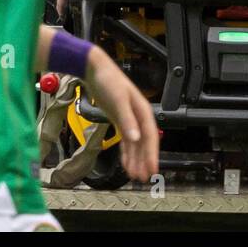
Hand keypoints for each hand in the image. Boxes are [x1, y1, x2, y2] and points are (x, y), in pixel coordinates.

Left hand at [86, 46, 158, 181]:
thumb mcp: (118, 100)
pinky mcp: (119, 119)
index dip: (152, 153)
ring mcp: (129, 118)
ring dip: (135, 158)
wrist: (94, 69)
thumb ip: (127, 120)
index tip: (152, 168)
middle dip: (144, 160)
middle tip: (142, 177)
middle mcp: (138, 116)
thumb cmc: (108, 80)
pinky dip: (126, 152)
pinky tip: (125, 162)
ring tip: (134, 174)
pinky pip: (126, 140)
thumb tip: (136, 138)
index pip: (150, 136)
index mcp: (143, 111)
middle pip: (144, 142)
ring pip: (135, 143)